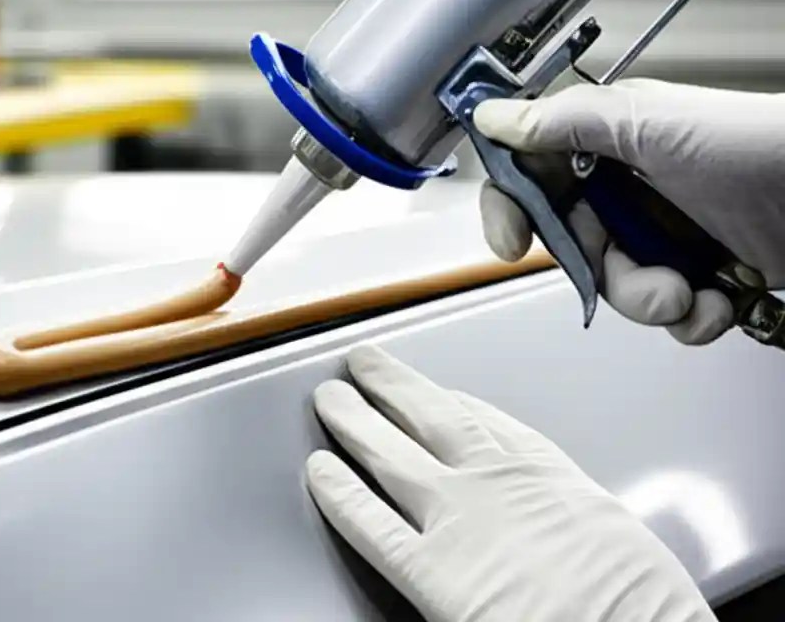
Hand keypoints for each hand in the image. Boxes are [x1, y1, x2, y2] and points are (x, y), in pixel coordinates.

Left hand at [305, 345, 714, 621]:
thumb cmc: (645, 613)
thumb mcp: (620, 549)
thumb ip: (571, 528)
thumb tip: (559, 541)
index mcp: (556, 484)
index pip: (496, 428)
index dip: (457, 403)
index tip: (440, 389)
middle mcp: (502, 487)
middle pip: (435, 419)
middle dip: (396, 387)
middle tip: (366, 364)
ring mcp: (462, 522)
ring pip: (394, 454)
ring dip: (357, 420)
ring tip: (330, 397)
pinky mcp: (431, 571)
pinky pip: (372, 524)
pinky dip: (341, 494)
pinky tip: (318, 471)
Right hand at [474, 79, 784, 344]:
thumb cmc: (767, 147)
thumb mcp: (652, 124)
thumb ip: (564, 121)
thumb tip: (495, 116)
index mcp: (615, 143)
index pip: (536, 174)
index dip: (514, 207)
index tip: (512, 240)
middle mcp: (639, 188)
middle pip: (576, 247)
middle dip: (605, 274)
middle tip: (645, 275)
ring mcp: (673, 232)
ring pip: (620, 287)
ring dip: (652, 302)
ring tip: (692, 294)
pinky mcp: (709, 272)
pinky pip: (670, 313)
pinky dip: (693, 318)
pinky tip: (722, 300)